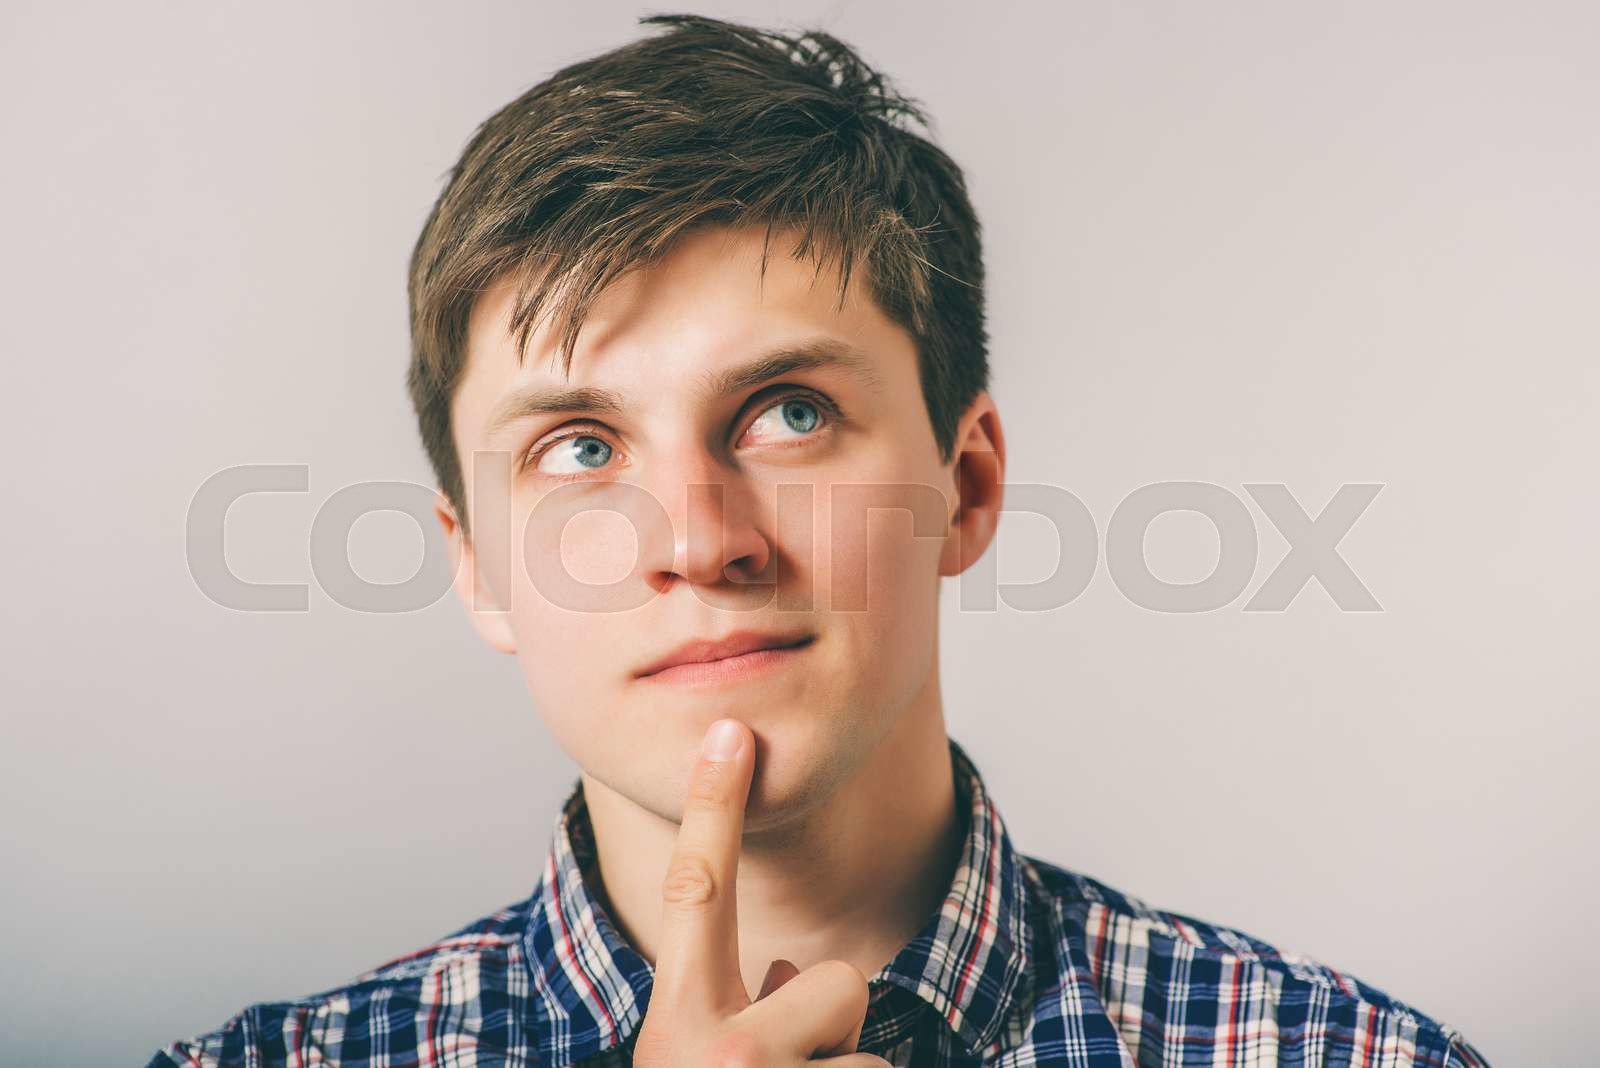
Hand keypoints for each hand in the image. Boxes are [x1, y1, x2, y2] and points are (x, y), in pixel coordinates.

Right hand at [631, 718, 890, 1066]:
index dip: (713, 809)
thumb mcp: (692, 1063)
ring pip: (867, 1048)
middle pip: (836, 980)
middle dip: (833, 1026)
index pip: (696, 894)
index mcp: (676, 1028)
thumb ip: (734, 1010)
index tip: (730, 733)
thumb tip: (787, 974)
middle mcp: (723, 1055)